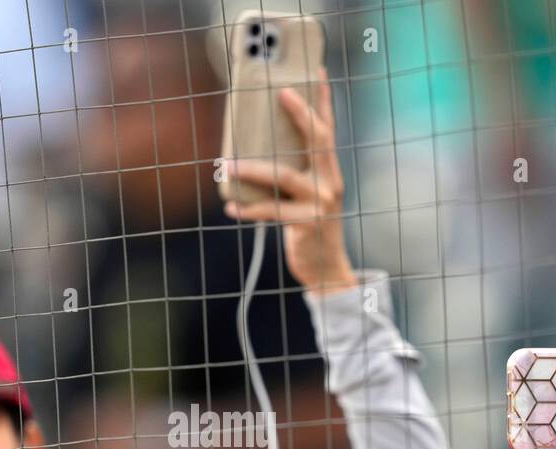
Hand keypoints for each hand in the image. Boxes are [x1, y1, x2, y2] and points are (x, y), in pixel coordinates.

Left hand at [223, 68, 356, 294]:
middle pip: (318, 139)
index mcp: (329, 171)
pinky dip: (248, 209)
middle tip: (281, 92)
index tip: (317, 71)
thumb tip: (252, 154)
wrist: (325, 269)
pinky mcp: (308, 223)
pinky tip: (230, 207)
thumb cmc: (309, 228)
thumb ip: (292, 176)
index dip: (324, 100)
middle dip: (300, 113)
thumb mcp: (306, 197)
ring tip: (225, 166)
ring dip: (250, 169)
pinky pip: (272, 211)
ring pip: (282, 176)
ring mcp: (321, 202)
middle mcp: (330, 182)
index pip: (328, 129)